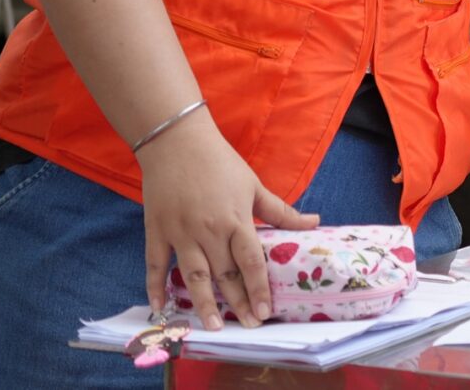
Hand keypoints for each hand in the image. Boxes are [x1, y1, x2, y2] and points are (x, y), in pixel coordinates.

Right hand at [137, 112, 317, 329]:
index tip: (266, 312)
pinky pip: (155, 265)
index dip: (259, 288)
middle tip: (247, 327)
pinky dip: (156, 288)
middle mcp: (208, 231)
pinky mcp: (157, 232)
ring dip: (203, 304)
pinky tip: (160, 309)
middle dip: (237, 303)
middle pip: (225, 275)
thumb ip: (280, 211)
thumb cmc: (220, 163)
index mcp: (236, 220)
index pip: (251, 262)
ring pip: (193, 277)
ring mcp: (180, 234)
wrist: (176, 142)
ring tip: (213, 327)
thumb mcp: (254, 185)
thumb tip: (314, 222)